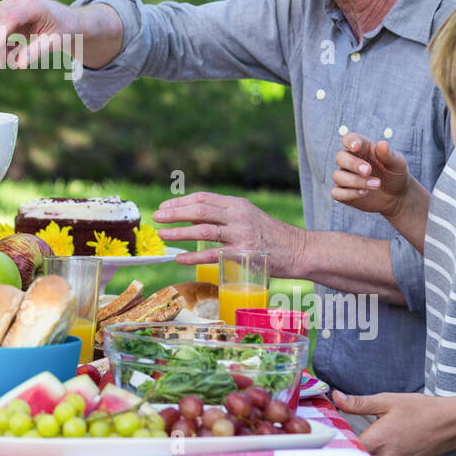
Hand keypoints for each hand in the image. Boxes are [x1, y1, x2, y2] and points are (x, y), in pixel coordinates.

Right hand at [0, 0, 77, 69]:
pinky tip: (12, 54)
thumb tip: (20, 64)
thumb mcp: (55, 42)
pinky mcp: (6, 11)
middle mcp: (19, 1)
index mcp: (34, 6)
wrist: (65, 20)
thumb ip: (37, 51)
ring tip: (6, 63)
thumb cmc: (62, 30)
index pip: (10, 18)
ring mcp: (11, 4)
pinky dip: (0, 42)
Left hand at [153, 191, 304, 277]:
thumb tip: (191, 217)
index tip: (164, 207)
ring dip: (179, 232)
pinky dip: (193, 256)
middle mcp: (238, 216)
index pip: (203, 198)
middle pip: (200, 210)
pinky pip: (213, 254)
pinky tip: (179, 258)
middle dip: (174, 213)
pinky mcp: (243, 254)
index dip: (180, 202)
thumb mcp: (247, 217)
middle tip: (157, 217)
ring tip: (163, 235)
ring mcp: (241, 235)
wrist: (298, 250)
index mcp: (237, 204)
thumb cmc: (269, 235)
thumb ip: (222, 216)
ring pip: (203, 230)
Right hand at [331, 133, 410, 218]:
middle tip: (368, 170)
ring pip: (338, 176)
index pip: (348, 139)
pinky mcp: (344, 193)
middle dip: (352, 164)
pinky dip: (349, 193)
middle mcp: (350, 161)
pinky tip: (364, 193)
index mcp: (362, 149)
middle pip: (340, 157)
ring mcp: (346, 177)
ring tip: (376, 185)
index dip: (350, 141)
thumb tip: (381, 144)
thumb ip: (389, 155)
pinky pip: (337, 193)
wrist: (398, 196)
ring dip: (356, 181)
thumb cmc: (395, 175)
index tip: (357, 147)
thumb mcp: (397, 163)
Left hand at [331, 390, 455, 455]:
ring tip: (373, 437)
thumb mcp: (386, 401)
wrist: (450, 424)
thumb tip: (336, 397)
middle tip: (352, 432)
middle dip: (353, 446)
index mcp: (376, 441)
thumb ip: (358, 403)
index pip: (347, 447)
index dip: (340, 439)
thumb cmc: (419, 410)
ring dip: (368, 453)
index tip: (338, 430)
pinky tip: (386, 445)